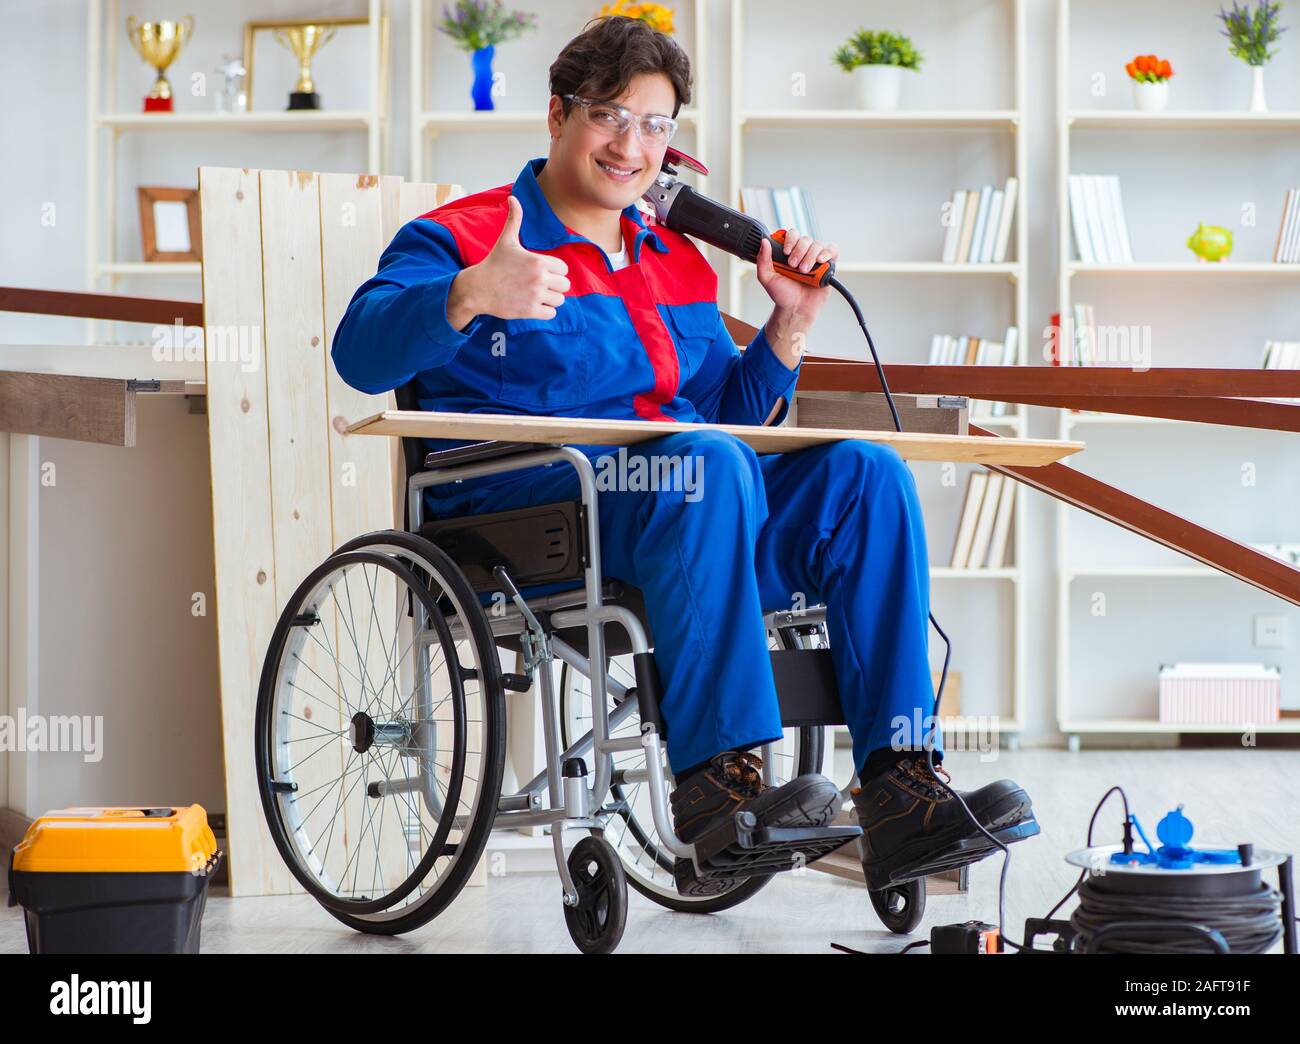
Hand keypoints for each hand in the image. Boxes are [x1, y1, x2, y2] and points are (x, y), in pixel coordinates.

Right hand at [449, 195, 570, 325]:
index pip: (564, 269)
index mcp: (538, 261)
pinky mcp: (530, 311)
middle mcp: (539, 278)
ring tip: (536, 295)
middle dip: (555, 286)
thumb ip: (514, 219)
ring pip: (560, 300)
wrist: (478, 288)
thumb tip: (513, 197)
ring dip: (551, 299)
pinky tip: (533, 304)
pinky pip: (551, 314)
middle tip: (540, 285)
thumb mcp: (506, 240)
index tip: (541, 271)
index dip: (555, 271)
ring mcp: (535, 296)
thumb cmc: (494, 263)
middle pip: (565, 286)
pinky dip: (545, 311)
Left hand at [755, 230, 838, 319]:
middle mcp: (803, 252)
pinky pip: (832, 250)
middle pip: (805, 239)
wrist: (796, 309)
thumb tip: (764, 242)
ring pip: (817, 244)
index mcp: (789, 252)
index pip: (792, 234)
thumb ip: (763, 260)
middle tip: (793, 266)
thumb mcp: (767, 278)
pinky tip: (820, 261)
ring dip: (810, 256)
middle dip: (799, 251)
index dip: (790, 239)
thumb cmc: (783, 295)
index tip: (785, 252)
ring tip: (804, 271)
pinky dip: (827, 252)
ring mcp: (816, 258)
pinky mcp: (828, 265)